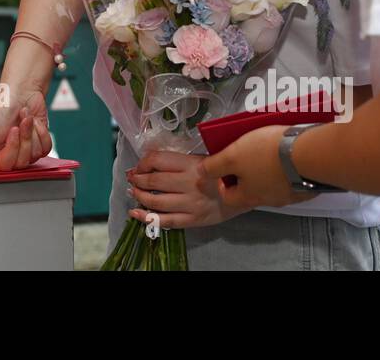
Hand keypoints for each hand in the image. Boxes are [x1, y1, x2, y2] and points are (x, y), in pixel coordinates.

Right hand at [0, 86, 51, 171]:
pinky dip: (41, 132)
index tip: (10, 131)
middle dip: (22, 138)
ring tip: (24, 118)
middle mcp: (8, 153)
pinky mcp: (38, 144)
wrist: (22, 92)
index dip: (11, 148)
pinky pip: (45, 148)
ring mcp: (24, 150)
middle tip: (16, 124)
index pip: (4, 166)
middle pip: (20, 162)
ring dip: (30, 131)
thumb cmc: (2, 108)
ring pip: (33, 155)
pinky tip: (34, 122)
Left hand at [126, 150, 253, 228]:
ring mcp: (191, 204)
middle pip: (153, 181)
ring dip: (139, 196)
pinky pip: (165, 221)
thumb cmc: (224, 172)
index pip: (157, 160)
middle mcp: (190, 184)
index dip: (142, 163)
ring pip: (155, 202)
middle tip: (132, 178)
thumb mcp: (205, 158)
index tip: (139, 165)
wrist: (246, 194)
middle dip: (137, 179)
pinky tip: (135, 213)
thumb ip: (180, 159)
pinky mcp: (193, 220)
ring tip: (134, 192)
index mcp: (193, 164)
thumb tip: (150, 160)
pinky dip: (146, 217)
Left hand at [201, 125, 317, 209]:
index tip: (222, 166)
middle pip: (250, 190)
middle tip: (244, 155)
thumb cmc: (266, 154)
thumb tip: (201, 174)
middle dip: (244, 174)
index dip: (221, 182)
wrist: (308, 153)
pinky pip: (290, 178)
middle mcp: (269, 200)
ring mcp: (288, 194)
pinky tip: (285, 154)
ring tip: (265, 150)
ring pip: (270, 184)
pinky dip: (286, 169)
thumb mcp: (232, 156)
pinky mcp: (305, 185)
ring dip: (265, 170)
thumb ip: (214, 166)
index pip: (228, 197)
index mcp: (248, 195)